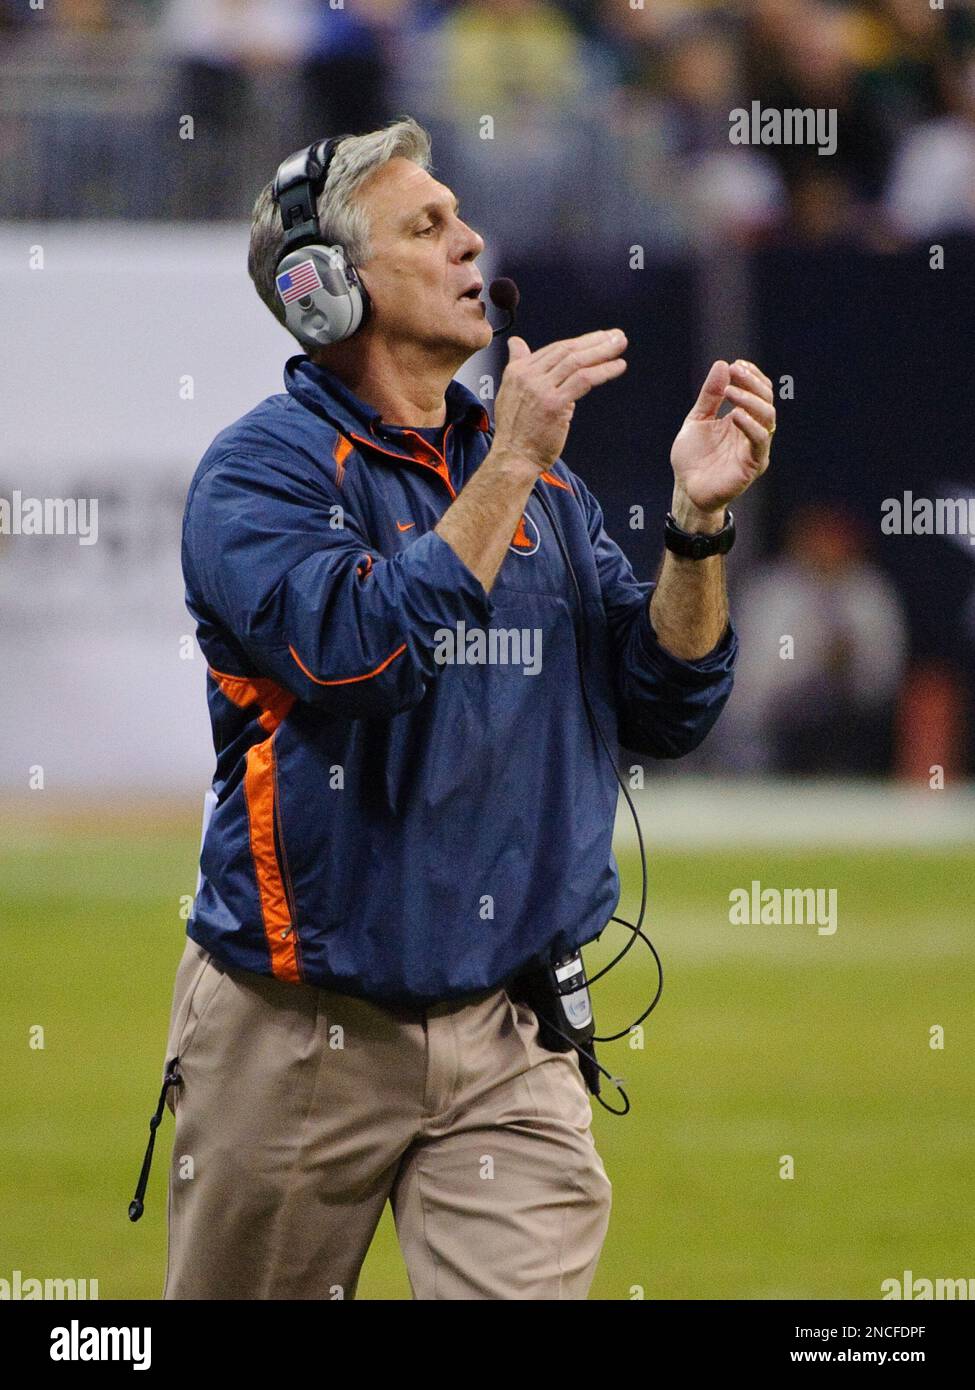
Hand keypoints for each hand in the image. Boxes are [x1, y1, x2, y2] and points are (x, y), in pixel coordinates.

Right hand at [491, 328, 627, 474]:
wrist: (513, 457)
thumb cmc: (516, 431)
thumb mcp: (510, 391)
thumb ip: (517, 364)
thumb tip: (517, 342)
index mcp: (518, 371)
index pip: (554, 349)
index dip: (580, 341)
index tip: (599, 337)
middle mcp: (528, 376)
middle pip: (567, 350)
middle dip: (595, 341)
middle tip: (617, 336)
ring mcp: (541, 390)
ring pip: (576, 362)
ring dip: (602, 351)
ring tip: (620, 345)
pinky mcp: (554, 404)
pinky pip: (583, 380)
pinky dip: (603, 371)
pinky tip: (618, 366)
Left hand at [670, 359, 775, 522]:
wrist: (687, 491)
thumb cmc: (693, 459)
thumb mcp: (698, 420)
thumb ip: (710, 396)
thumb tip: (723, 364)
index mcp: (742, 419)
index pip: (759, 391)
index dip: (752, 376)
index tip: (735, 365)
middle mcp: (753, 431)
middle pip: (766, 400)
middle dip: (752, 383)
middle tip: (734, 372)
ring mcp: (755, 447)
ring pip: (768, 417)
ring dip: (750, 399)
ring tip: (730, 391)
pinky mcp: (754, 464)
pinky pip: (760, 441)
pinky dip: (750, 425)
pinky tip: (734, 415)